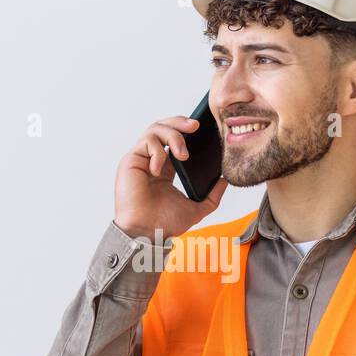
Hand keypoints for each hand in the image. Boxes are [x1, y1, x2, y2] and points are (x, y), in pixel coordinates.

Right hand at [114, 116, 227, 240]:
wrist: (149, 233)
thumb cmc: (166, 224)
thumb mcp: (197, 208)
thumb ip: (212, 196)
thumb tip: (225, 181)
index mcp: (166, 168)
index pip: (175, 139)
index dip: (187, 130)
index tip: (202, 130)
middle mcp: (152, 160)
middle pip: (163, 127)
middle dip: (180, 121)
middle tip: (196, 126)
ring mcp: (141, 159)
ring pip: (155, 129)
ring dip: (173, 136)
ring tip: (183, 154)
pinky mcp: (131, 161)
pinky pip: (146, 142)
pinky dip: (157, 151)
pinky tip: (160, 169)